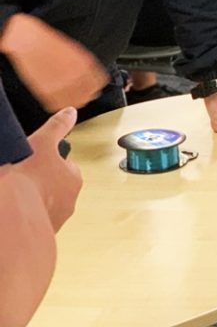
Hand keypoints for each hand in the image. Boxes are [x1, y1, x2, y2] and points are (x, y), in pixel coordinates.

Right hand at [0, 14, 108, 110]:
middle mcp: (77, 75)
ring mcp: (62, 84)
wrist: (29, 42)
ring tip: (68, 97)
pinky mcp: (47, 91)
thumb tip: (91, 77)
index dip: (96, 86)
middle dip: (86, 95)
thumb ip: (85, 66)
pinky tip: (55, 98)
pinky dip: (57, 103)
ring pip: (75, 102)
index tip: (93, 88)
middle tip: (81, 95)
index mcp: (86, 64)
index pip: (100, 83)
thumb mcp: (76, 50)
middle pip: (89, 95)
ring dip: (73, 101)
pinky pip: (57, 104)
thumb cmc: (50, 43)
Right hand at [16, 107, 82, 231]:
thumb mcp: (42, 142)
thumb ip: (57, 126)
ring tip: (13, 194)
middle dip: (39, 183)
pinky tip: (11, 210)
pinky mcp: (36, 235)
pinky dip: (21, 218)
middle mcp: (68, 202)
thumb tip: (70, 113)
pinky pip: (30, 223)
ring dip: (29, 201)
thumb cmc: (28, 181)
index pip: (66, 167)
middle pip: (53, 187)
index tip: (37, 161)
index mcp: (73, 178)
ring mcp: (53, 220)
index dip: (50, 162)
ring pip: (41, 206)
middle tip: (21, 178)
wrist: (10, 217)